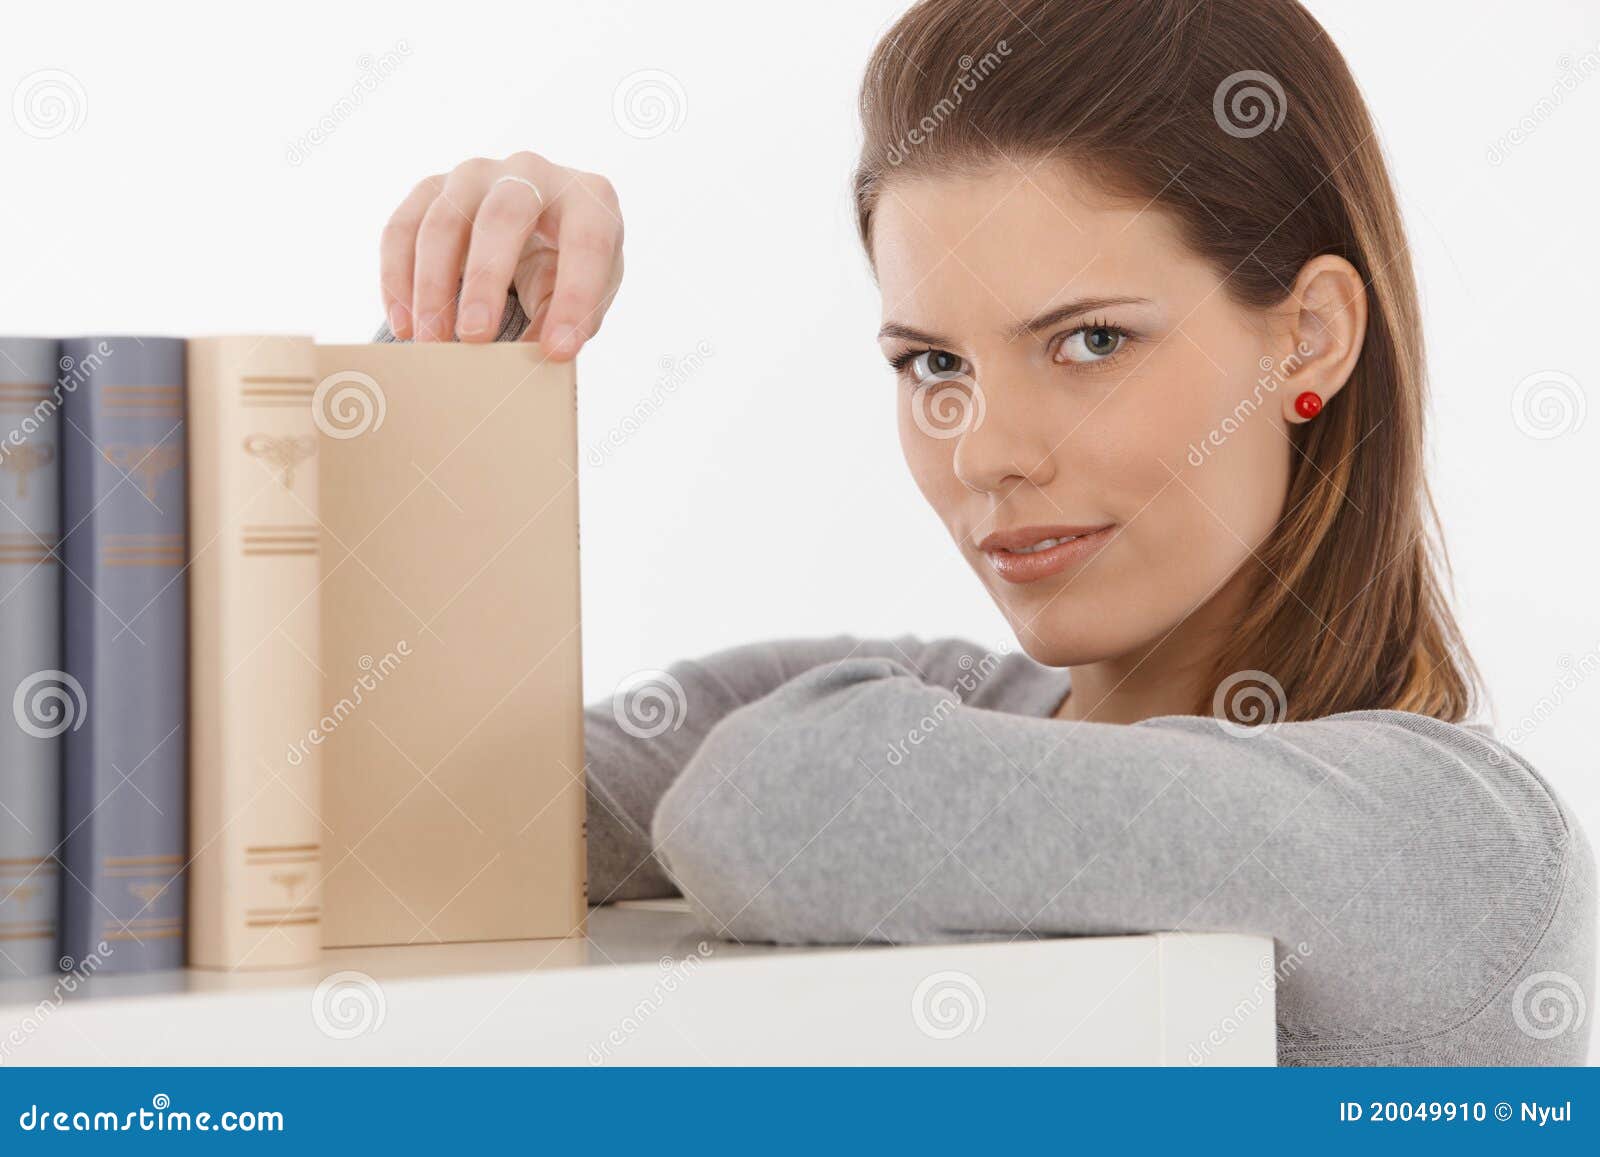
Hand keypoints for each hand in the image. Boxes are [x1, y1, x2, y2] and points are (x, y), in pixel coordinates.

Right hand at [380, 152, 623, 358]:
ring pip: (443, 221)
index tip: (557, 352)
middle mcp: (532, 172)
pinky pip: (403, 229)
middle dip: (486, 279)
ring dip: (432, 286)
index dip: (574, 299)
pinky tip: (405, 326)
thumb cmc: (567, 261)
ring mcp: (477, 174)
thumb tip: (533, 357)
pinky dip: (398, 280)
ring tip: (431, 341)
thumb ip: (565, 319)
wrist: (535, 225)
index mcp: (589, 198)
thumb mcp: (587, 291)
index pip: (586, 244)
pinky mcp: (432, 188)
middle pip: (503, 216)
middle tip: (474, 337)